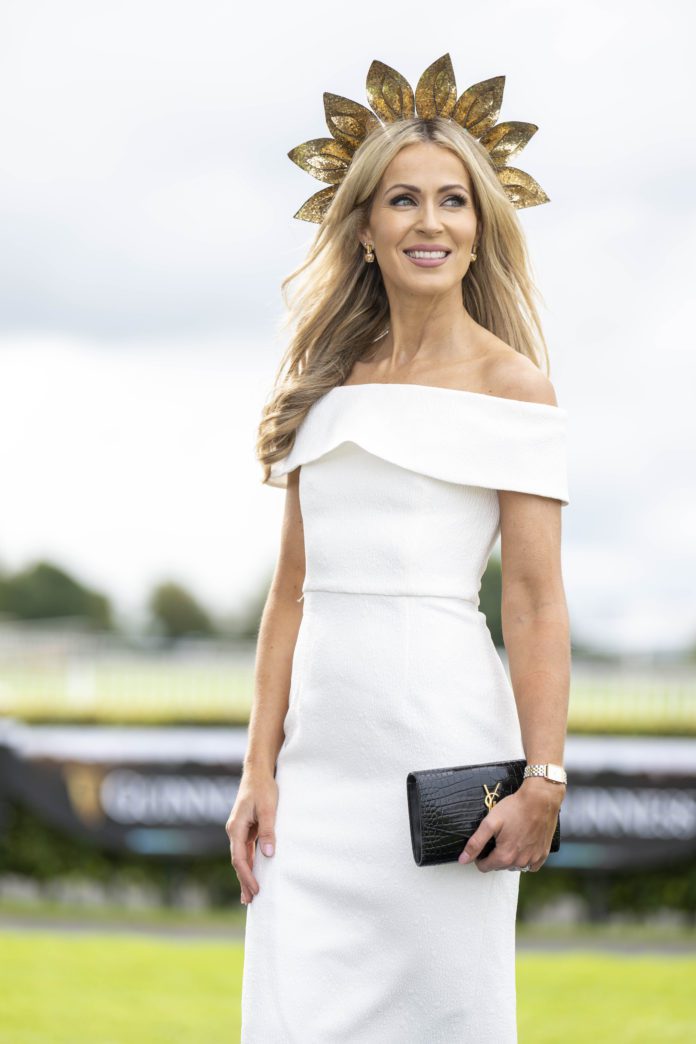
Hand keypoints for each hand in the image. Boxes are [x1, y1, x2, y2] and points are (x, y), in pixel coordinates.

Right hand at [225, 770, 278, 903]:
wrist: (258, 771)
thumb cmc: (263, 788)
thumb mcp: (268, 809)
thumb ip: (268, 831)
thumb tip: (268, 854)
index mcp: (236, 828)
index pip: (239, 859)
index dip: (246, 876)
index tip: (255, 890)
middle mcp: (234, 831)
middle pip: (238, 861)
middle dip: (244, 881)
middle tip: (251, 901)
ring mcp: (240, 830)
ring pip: (241, 857)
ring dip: (246, 874)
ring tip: (250, 895)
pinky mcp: (247, 828)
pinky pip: (246, 849)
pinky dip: (249, 863)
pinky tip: (254, 872)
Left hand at [457, 778, 564, 872]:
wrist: (540, 800)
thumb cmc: (514, 808)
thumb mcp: (490, 823)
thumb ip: (475, 843)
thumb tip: (463, 860)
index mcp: (504, 856)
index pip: (485, 867)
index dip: (480, 857)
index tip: (482, 845)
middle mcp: (519, 862)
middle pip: (499, 866)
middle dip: (494, 855)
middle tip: (497, 837)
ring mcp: (533, 859)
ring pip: (514, 866)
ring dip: (509, 857)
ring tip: (509, 838)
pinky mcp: (543, 854)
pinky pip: (530, 865)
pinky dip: (524, 858)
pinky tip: (522, 845)